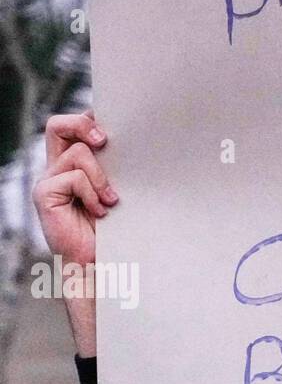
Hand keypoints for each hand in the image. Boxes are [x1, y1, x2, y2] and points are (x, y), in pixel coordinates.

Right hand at [32, 110, 115, 265]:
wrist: (100, 265)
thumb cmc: (114, 231)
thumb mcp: (117, 192)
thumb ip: (114, 169)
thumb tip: (134, 142)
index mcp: (72, 165)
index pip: (73, 127)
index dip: (89, 118)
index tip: (115, 123)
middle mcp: (56, 169)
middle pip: (58, 125)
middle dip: (84, 125)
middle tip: (105, 142)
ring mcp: (48, 181)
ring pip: (78, 154)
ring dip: (101, 177)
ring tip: (111, 200)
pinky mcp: (44, 195)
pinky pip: (74, 178)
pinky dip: (93, 194)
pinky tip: (100, 212)